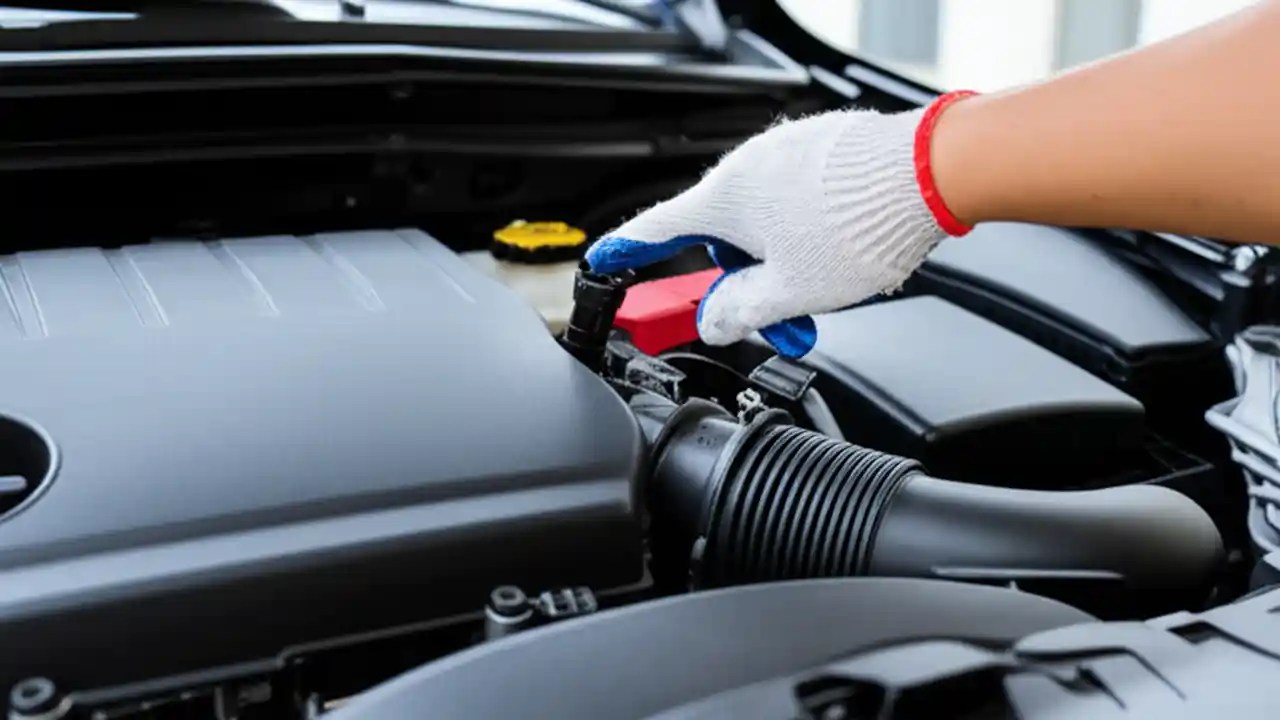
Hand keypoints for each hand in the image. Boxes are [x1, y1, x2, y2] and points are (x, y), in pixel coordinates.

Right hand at [585, 103, 965, 356]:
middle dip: (746, 280)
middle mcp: (748, 167)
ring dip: (782, 262)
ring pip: (765, 220)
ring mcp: (787, 153)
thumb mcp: (790, 292)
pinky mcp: (823, 148)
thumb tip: (715, 322)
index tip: (606, 261)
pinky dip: (806, 232)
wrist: (931, 171)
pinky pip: (796, 199)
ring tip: (823, 288)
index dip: (627, 252)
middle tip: (778, 315)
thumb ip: (742, 312)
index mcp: (724, 199)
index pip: (656, 231)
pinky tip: (839, 251)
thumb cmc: (860, 225)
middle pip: (722, 235)